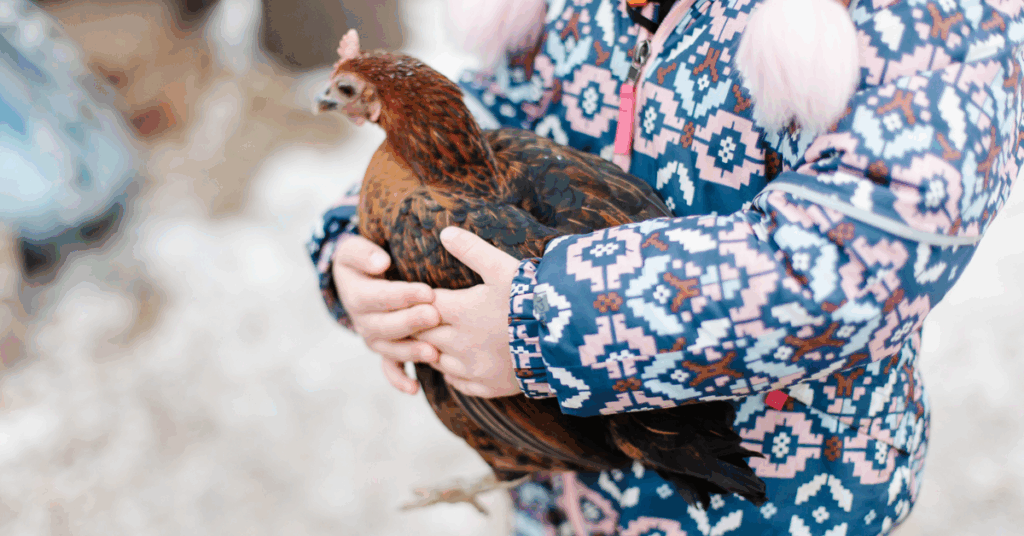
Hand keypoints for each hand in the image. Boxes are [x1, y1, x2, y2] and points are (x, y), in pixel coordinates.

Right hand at [332, 234, 439, 393]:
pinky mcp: (385, 351)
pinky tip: (414, 388)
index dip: (402, 295)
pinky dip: (399, 379)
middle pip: (385, 326)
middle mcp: (363, 321)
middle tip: (434, 317)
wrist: (358, 279)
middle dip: (410, 322)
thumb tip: (380, 262)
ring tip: (432, 353)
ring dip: (410, 352)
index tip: (427, 291)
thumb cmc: (362, 260)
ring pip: (390, 349)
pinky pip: (389, 369)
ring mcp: (374, 339)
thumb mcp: (353, 249)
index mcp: (357, 295)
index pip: (378, 296)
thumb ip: (363, 253)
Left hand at [414, 227, 521, 397]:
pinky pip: (458, 385)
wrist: (564, 338)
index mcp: (459, 312)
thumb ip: (472, 250)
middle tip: (417, 317)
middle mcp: (460, 343)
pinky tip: (454, 366)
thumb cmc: (533, 298)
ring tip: (433, 339)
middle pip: (424, 334)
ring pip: (436, 362)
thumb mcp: (502, 268)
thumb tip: (445, 232)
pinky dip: (452, 375)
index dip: (418, 299)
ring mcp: (474, 368)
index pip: (423, 306)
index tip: (418, 295)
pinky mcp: (489, 386)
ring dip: (432, 349)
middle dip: (420, 324)